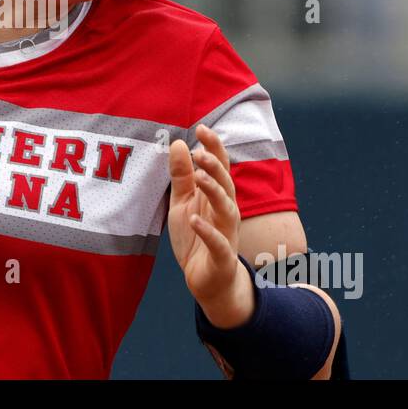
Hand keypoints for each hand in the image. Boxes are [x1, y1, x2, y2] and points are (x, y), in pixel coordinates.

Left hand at [167, 123, 252, 327]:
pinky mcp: (222, 257)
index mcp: (217, 196)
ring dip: (215, 191)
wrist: (208, 281)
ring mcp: (226, 233)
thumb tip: (180, 143)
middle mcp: (226, 211)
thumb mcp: (183, 203)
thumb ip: (182, 176)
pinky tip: (196, 220)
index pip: (219, 167)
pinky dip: (208, 231)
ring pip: (227, 208)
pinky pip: (218, 242)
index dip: (213, 147)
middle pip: (226, 183)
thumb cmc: (196, 237)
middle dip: (215, 165)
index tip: (201, 127)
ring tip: (199, 176)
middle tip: (200, 150)